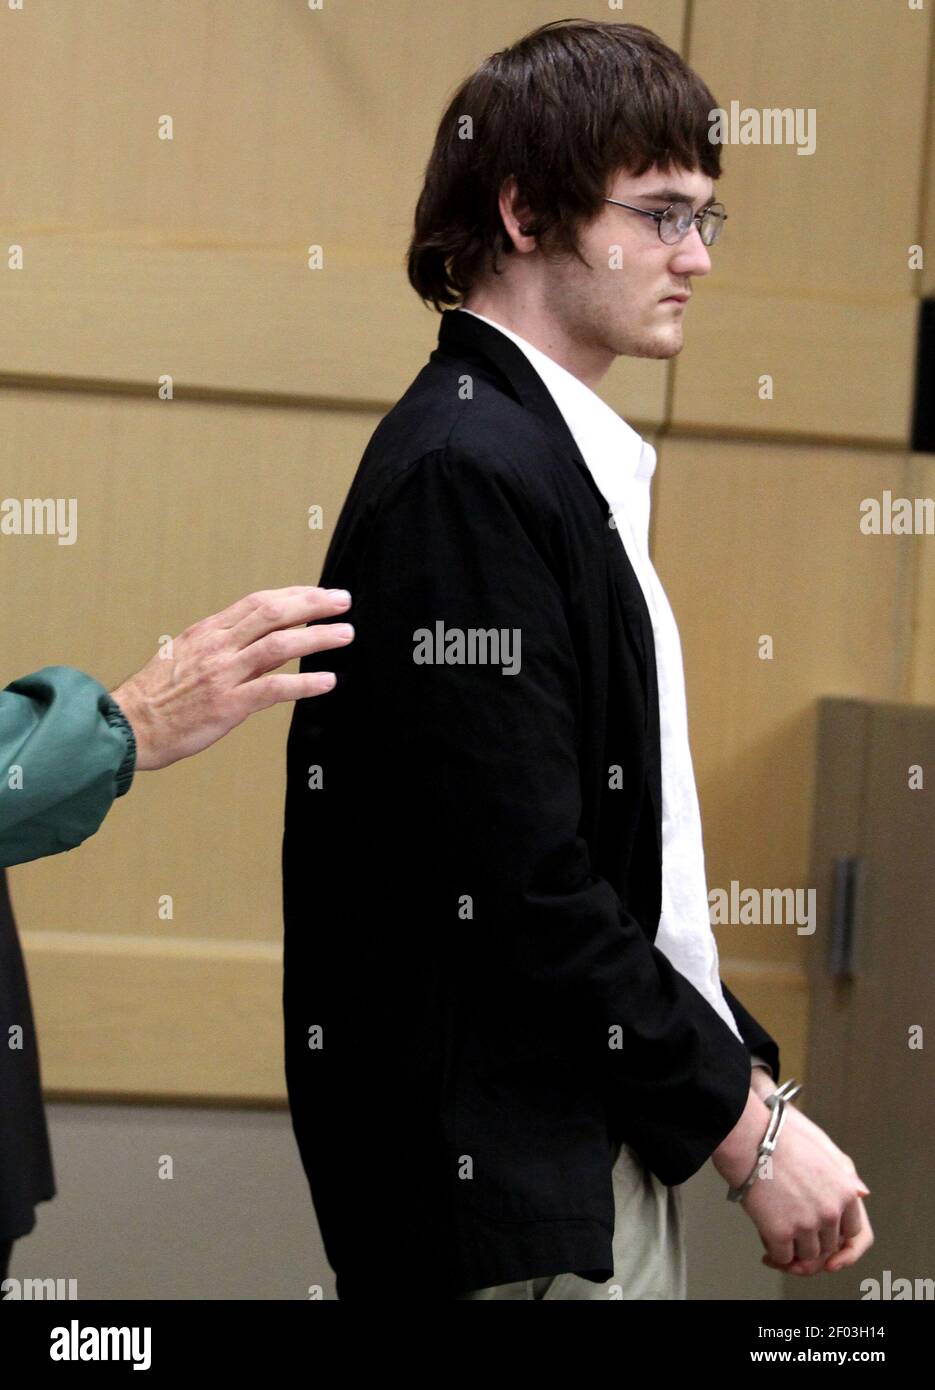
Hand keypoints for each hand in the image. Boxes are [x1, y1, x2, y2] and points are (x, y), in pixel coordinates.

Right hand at [110, 586, 352, 770]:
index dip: (294, 594)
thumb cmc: (158, 697)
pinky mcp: (227, 705)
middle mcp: (217, 647)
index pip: (258, 602)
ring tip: (345, 634)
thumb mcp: (188, 658)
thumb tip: (272, 646)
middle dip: (313, 604)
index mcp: (207, 632)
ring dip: (317, 637)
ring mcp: (223, 674)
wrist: (129, 726)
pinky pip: (273, 689)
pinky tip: (327, 681)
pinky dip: (304, 683)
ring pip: (279, 645)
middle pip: (273, 613)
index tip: (320, 593)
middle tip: (343, 601)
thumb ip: (230, 650)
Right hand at [757, 1104, 873, 1274]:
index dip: (834, 1231)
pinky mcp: (781, 1233)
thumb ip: (845, 1175)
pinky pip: (783, 1257)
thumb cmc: (781, 1139)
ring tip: (777, 1225)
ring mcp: (807, 1224)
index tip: (819, 1228)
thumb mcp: (823, 1150)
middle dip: (812, 1239)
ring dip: (793, 1246)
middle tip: (792, 1227)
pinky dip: (774, 1250)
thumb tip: (863, 1194)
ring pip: (807, 1255)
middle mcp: (831, 1211)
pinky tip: (766, 1233)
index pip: (852, 1231)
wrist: (749, 1139)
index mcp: (846, 1192)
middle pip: (829, 1245)